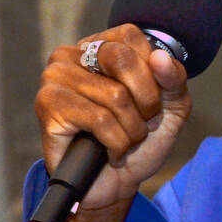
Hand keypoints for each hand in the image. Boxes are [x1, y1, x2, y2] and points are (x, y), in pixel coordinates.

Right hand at [34, 23, 190, 209]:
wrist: (117, 184)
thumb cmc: (140, 141)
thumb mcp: (171, 107)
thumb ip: (174, 79)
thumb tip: (161, 57)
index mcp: (99, 47)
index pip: (132, 37)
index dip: (152, 74)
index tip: (152, 101)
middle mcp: (71, 56)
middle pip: (122, 59)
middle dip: (145, 101)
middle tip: (142, 123)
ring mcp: (55, 79)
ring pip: (115, 96)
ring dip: (132, 130)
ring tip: (125, 141)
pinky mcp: (47, 107)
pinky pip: (99, 120)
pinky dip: (117, 144)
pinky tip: (110, 152)